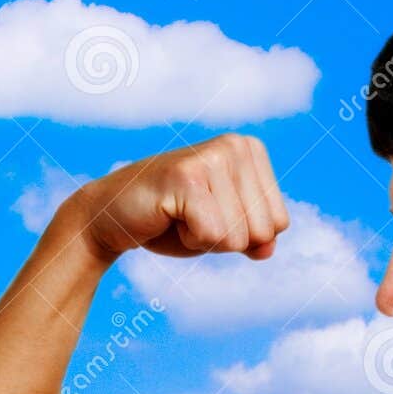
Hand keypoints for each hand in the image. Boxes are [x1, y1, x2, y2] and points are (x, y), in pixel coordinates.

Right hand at [67, 133, 290, 260]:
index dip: (243, 235)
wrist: (113, 216)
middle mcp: (236, 145)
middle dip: (226, 238)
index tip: (209, 214)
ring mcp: (212, 157)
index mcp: (251, 151)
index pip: (279, 222)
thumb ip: (255, 237)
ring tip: (180, 214)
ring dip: (206, 239)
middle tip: (192, 216)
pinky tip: (170, 216)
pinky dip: (191, 239)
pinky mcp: (187, 176)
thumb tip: (267, 247)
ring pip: (238, 236)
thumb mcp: (225, 230)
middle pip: (263, 230)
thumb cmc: (171, 221)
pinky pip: (212, 235)